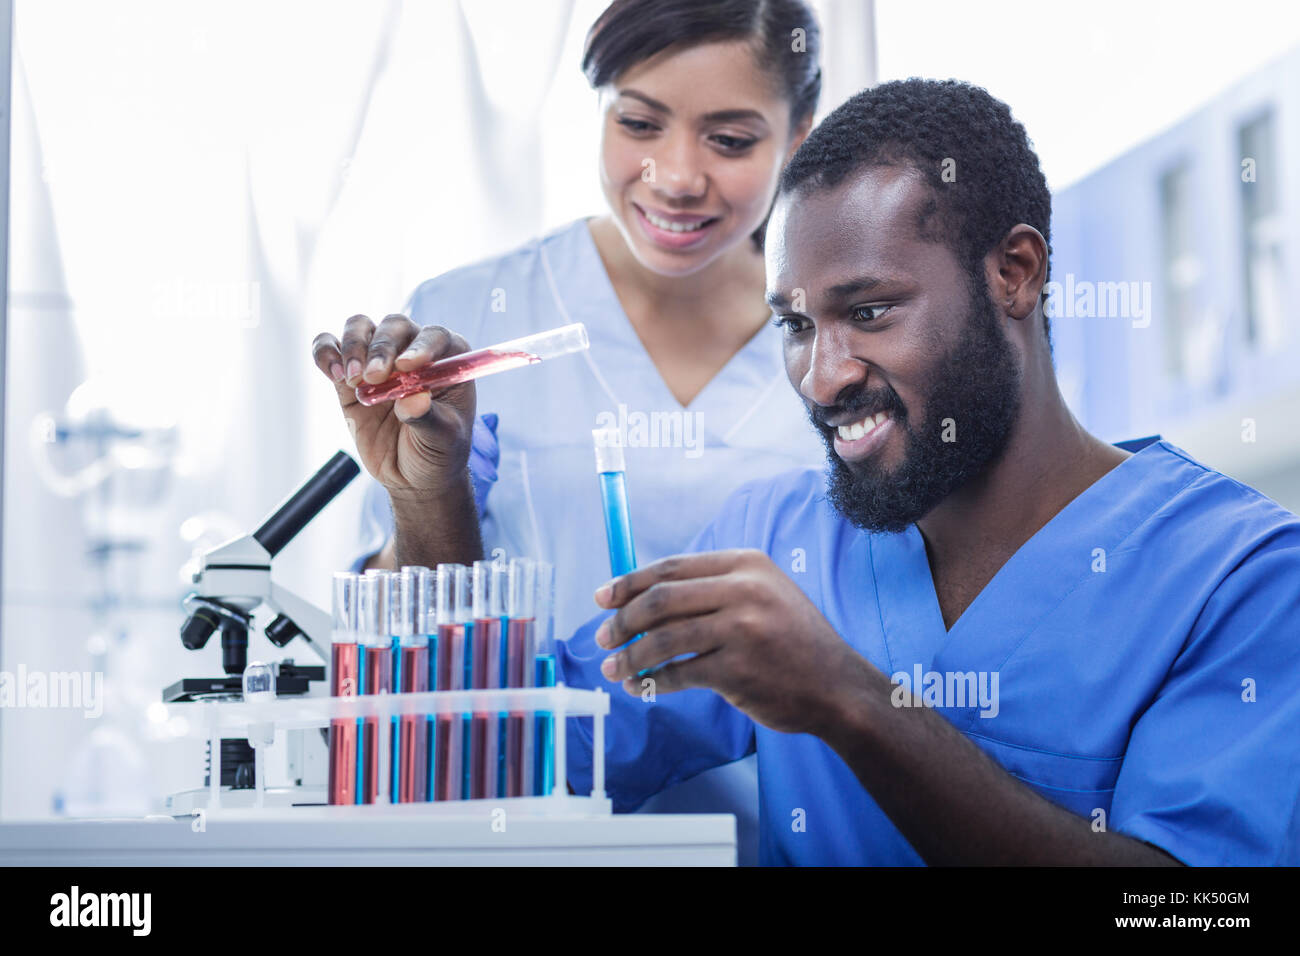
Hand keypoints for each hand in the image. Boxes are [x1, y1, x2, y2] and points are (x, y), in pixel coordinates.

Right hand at [311, 314, 475, 497]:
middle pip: (394, 326)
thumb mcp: (442, 440)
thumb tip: (413, 399)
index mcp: (447, 361)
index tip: (407, 366)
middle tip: (374, 377)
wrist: (411, 474)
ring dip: (353, 346)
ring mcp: (379, 359)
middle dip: (382, 347)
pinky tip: (333, 374)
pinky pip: (329, 347)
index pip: (435, 337)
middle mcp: (413, 350)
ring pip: (360, 327)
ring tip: (353, 380)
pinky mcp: (348, 374)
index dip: (421, 345)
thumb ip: (428, 419)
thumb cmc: (438, 451)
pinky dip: (326, 352)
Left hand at [592, 549, 870, 735]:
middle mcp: (744, 589)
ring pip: (664, 639)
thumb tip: (641, 597)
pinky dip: (653, 682)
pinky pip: (679, 674)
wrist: (838, 686)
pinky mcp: (738, 669)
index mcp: (745, 563)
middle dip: (622, 620)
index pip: (670, 567)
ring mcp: (742, 629)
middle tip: (602, 638)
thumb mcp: (762, 595)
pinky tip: (641, 687)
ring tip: (613, 668)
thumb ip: (712, 589)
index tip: (602, 598)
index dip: (629, 582)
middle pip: (660, 599)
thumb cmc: (792, 642)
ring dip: (631, 656)